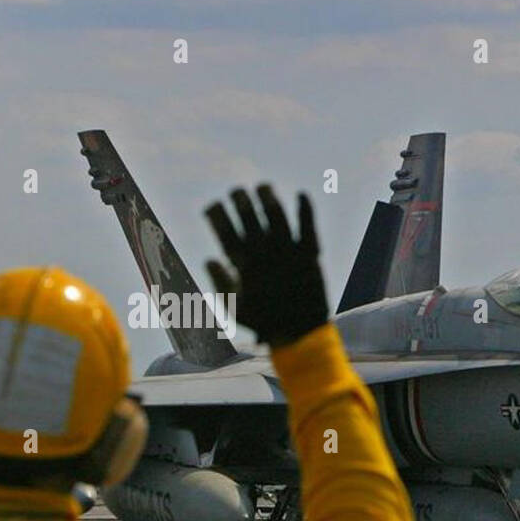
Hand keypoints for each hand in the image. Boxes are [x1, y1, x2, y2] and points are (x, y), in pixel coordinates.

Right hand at [204, 184, 327, 347]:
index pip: (225, 232)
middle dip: (240, 200)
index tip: (212, 206)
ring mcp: (289, 251)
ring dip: (268, 198)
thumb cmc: (264, 321)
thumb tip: (209, 259)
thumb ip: (219, 282)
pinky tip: (301, 193)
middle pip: (250, 217)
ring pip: (276, 215)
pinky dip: (305, 208)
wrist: (300, 332)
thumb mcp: (234, 308)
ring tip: (263, 188)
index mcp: (244, 265)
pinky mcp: (310, 253)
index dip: (217, 216)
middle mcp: (265, 253)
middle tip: (236, 191)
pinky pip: (308, 225)